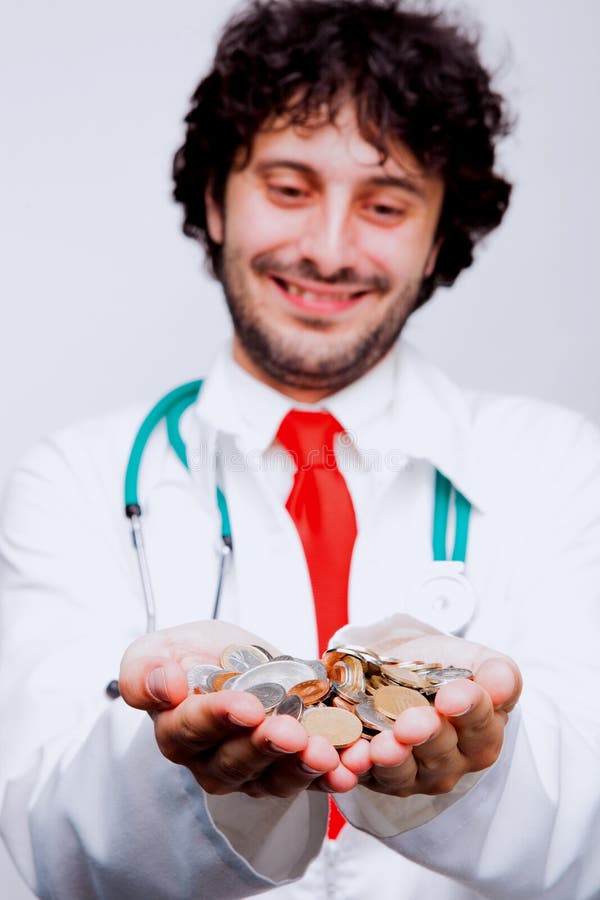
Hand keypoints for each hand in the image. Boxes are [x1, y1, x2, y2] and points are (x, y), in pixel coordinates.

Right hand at [118, 621, 356, 798]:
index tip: (247, 706)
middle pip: (237, 761)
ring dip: (303, 766)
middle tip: (291, 731)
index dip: (219, 718)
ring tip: (325, 751)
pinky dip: (335, 775)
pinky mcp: (292, 771)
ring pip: (277, 778)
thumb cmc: (191, 656)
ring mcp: (255, 772)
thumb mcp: (159, 649)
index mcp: (177, 732)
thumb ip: (144, 670)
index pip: (192, 730)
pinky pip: (314, 780)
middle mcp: (213, 761)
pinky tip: (353, 766)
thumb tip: (162, 685)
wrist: (233, 660)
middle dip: (266, 746)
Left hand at [334, 619, 521, 796]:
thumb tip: (502, 682)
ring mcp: (413, 772)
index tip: (454, 696)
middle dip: (427, 736)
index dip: (469, 710)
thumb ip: (497, 672)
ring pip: (403, 772)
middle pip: (441, 753)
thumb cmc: (444, 666)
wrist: (397, 663)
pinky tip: (349, 758)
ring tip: (382, 746)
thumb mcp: (475, 659)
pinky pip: (365, 777)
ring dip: (391, 760)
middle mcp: (451, 761)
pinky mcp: (376, 776)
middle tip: (413, 722)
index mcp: (481, 734)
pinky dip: (355, 769)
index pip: (481, 725)